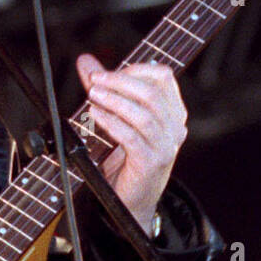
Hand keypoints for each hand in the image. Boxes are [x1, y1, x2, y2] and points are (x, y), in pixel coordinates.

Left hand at [76, 55, 187, 233]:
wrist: (132, 200)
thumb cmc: (125, 158)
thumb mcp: (115, 117)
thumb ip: (104, 88)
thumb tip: (85, 60)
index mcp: (173, 111)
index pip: (163, 76)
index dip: (134, 69)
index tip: (107, 73)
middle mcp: (175, 126)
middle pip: (152, 92)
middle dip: (120, 81)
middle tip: (94, 80)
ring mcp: (166, 145)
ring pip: (144, 113)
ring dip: (114, 100)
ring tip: (92, 95)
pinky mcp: (152, 162)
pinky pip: (133, 137)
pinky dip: (112, 122)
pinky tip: (96, 114)